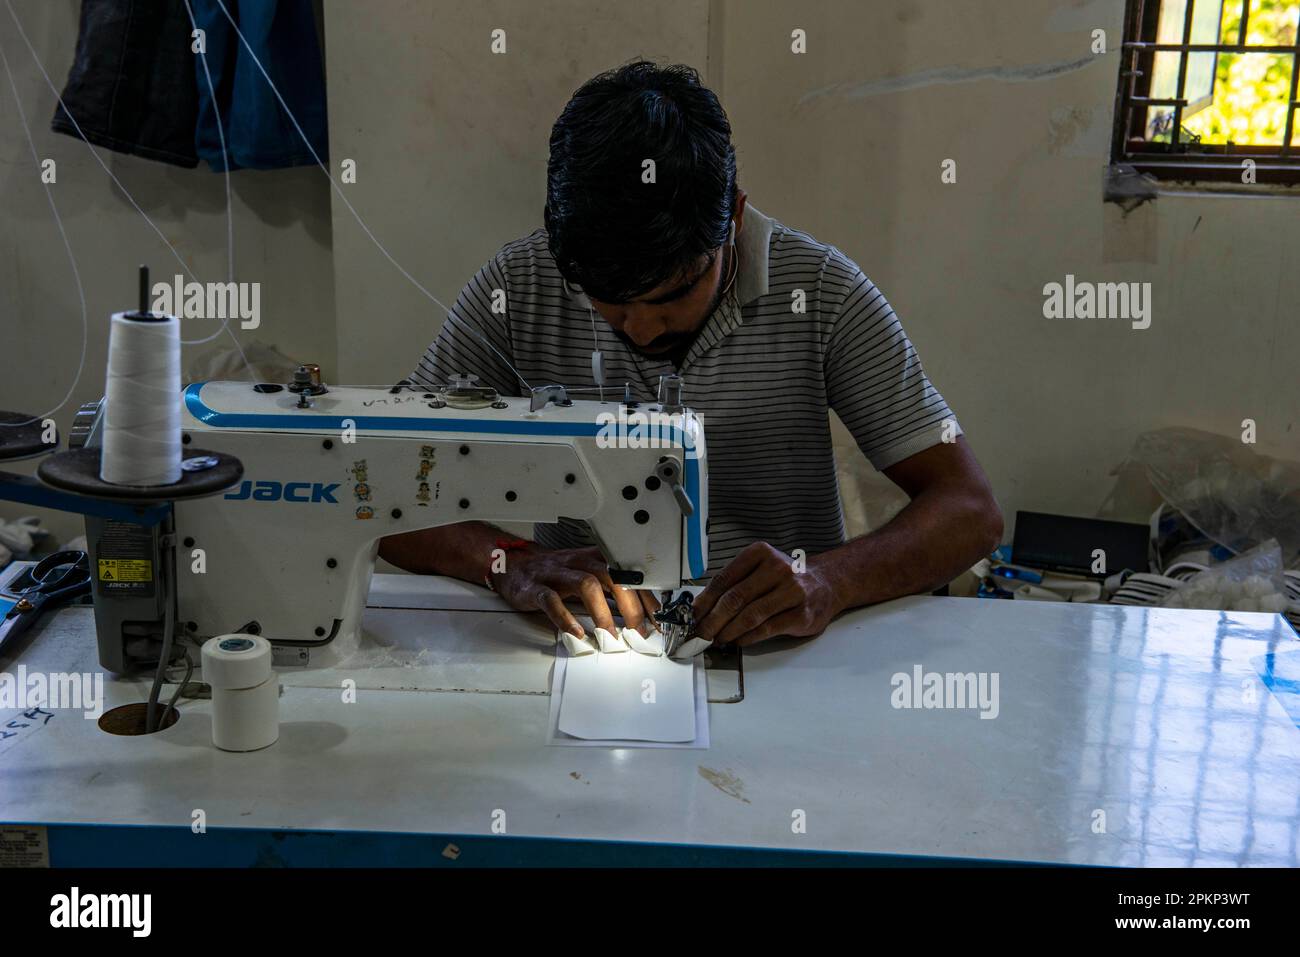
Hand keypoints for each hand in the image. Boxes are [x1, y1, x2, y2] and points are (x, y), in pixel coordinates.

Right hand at [490, 546, 659, 636]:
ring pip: (586, 585)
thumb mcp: (587, 573)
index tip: (657, 619)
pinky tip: (576, 633)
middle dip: (629, 605)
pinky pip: (552, 600)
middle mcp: (578, 563)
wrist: (515, 563)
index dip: (645, 596)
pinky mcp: (536, 588)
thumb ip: (611, 589)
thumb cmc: (555, 572)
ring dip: (602, 612)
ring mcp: (556, 574)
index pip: (628, 575)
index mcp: (594, 559)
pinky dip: (565, 618)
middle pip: (612, 577)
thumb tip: (642, 611)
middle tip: (639, 630)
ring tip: (610, 635)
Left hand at [692, 542, 843, 647]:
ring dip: (728, 631)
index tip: (692, 616)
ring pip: (750, 615)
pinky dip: (747, 638)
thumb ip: (735, 583)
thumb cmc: (786, 579)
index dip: (704, 601)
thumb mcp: (760, 569)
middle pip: (735, 598)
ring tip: (717, 639)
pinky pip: (767, 628)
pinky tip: (738, 641)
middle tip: (701, 633)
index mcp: (760, 554)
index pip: (724, 579)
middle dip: (712, 620)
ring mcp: (792, 591)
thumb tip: (703, 608)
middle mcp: (777, 568)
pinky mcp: (802, 613)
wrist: (827, 584)